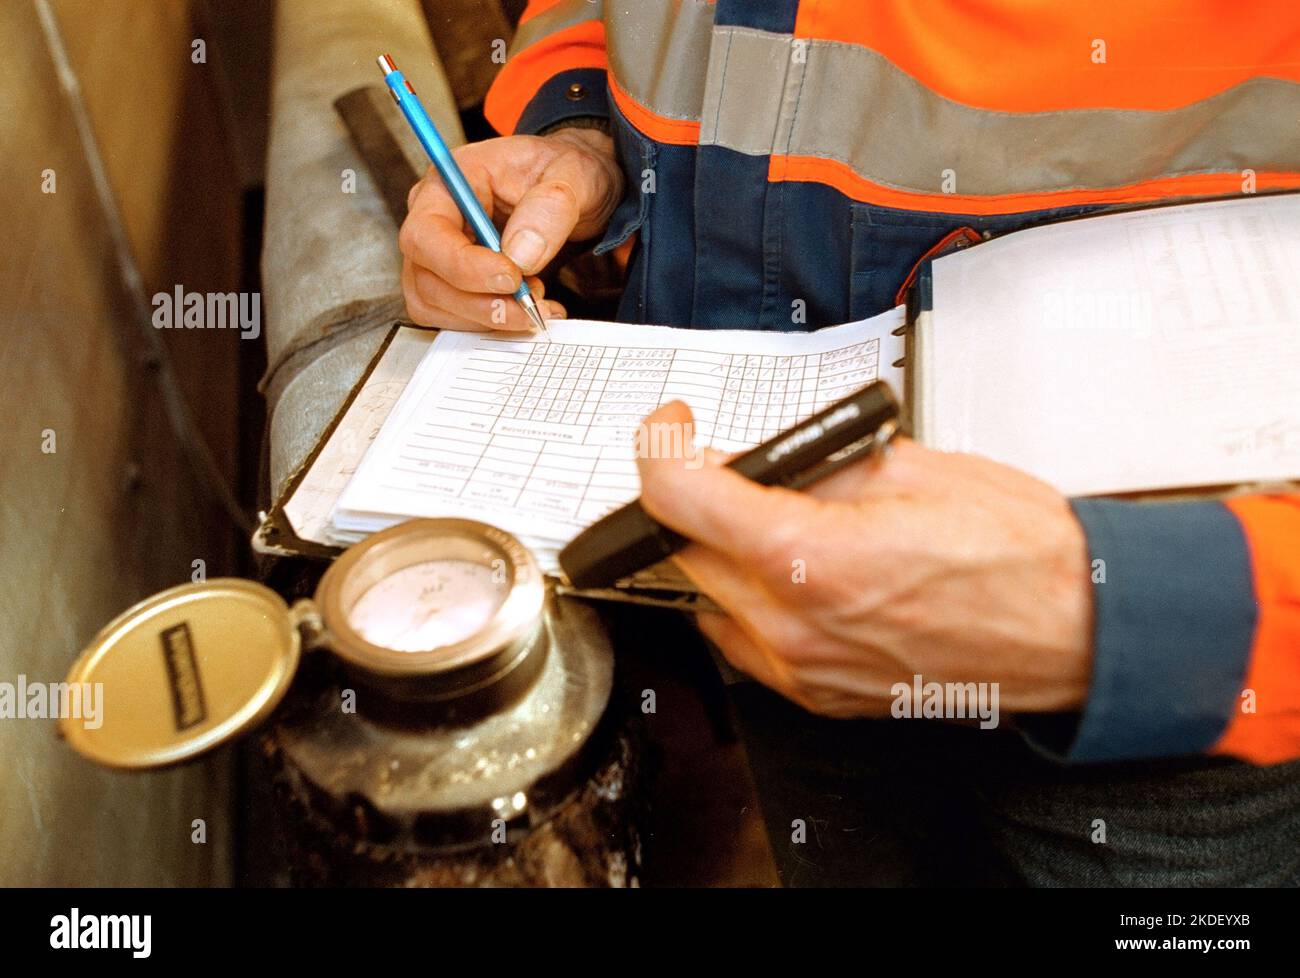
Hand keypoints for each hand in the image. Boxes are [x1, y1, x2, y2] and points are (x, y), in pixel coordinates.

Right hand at [400, 128, 623, 330]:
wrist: (573, 190)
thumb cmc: (564, 172)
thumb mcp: (574, 175)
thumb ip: (549, 209)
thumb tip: (520, 257)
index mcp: (450, 181)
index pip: (427, 232)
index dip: (462, 265)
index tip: (512, 278)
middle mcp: (433, 218)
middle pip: (426, 277)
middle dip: (479, 303)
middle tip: (530, 306)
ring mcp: (437, 254)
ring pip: (435, 304)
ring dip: (486, 318)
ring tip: (535, 303)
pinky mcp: (450, 282)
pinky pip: (452, 317)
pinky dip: (489, 324)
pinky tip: (525, 310)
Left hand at [635, 401, 1094, 717]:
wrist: (1078, 630)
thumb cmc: (1019, 553)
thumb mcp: (908, 468)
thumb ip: (810, 467)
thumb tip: (754, 462)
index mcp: (811, 558)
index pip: (678, 497)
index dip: (660, 446)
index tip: (671, 429)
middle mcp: (794, 625)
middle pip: (681, 550)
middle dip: (693, 498)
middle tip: (727, 467)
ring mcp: (804, 670)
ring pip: (707, 598)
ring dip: (719, 552)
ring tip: (770, 519)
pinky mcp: (818, 695)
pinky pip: (744, 640)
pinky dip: (748, 599)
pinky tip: (788, 573)